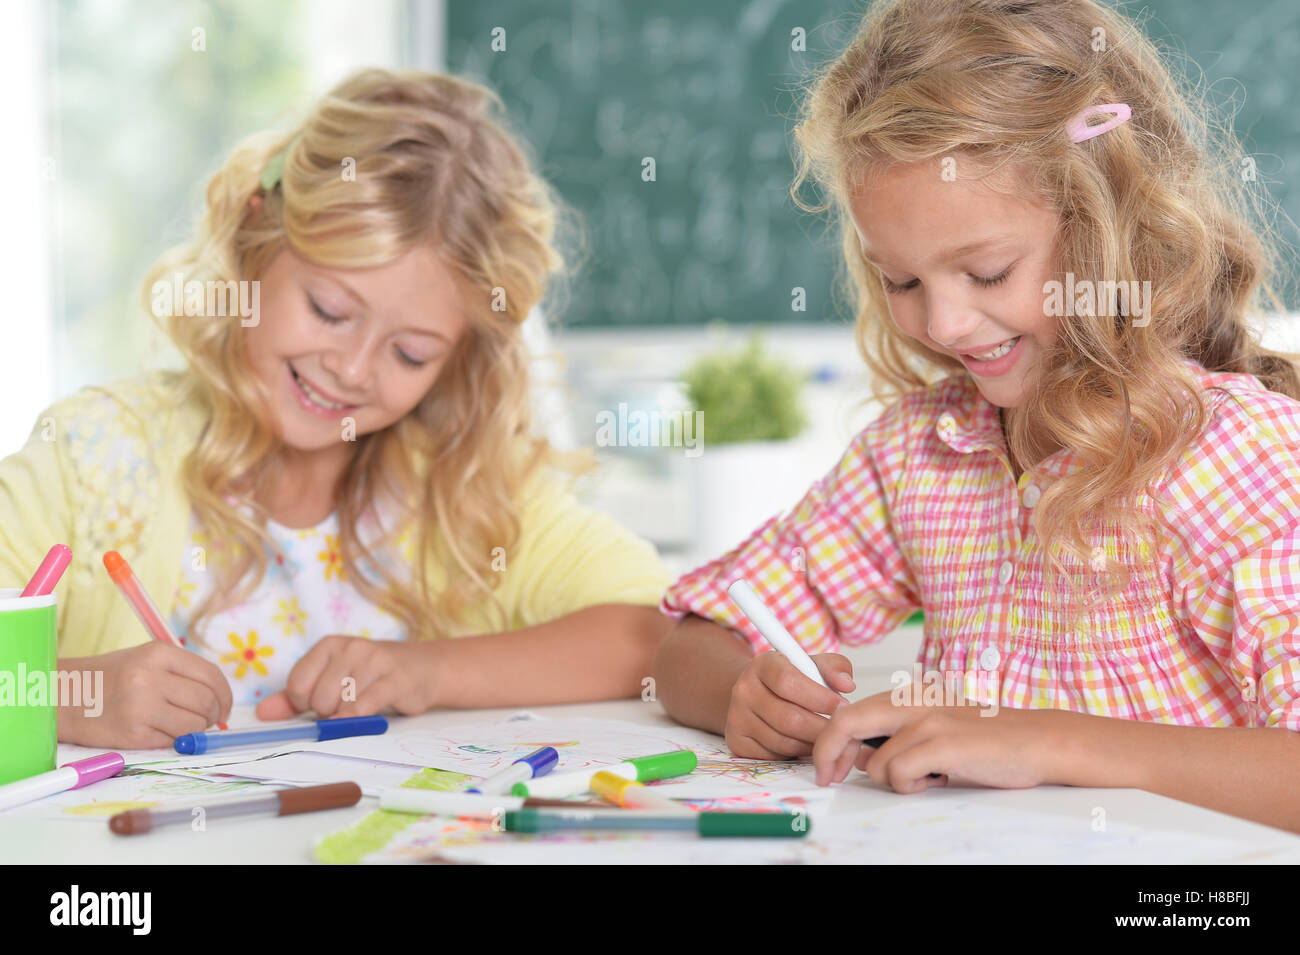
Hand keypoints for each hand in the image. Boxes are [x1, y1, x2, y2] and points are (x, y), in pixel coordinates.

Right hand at [57, 643, 232, 748]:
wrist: (64, 696)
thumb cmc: (111, 678)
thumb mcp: (146, 660)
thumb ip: (183, 673)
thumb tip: (220, 700)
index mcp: (158, 653)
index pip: (211, 676)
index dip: (225, 695)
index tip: (225, 707)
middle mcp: (150, 678)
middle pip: (206, 701)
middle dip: (214, 715)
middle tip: (210, 720)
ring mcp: (141, 707)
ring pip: (194, 724)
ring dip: (198, 730)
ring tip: (185, 726)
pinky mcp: (133, 733)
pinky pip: (173, 741)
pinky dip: (176, 740)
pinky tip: (162, 732)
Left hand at [255, 635, 439, 720]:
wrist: (425, 668)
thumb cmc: (374, 676)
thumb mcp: (333, 679)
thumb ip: (296, 697)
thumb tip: (263, 713)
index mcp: (330, 645)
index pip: (297, 684)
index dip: (303, 704)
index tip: (318, 704)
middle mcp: (351, 648)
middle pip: (318, 698)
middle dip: (326, 712)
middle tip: (344, 706)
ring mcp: (375, 662)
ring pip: (340, 704)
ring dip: (345, 717)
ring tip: (359, 707)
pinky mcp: (395, 680)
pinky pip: (364, 706)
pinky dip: (355, 719)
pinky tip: (357, 721)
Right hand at [724, 651, 855, 758]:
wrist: (754, 693)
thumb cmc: (789, 680)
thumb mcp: (811, 665)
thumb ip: (834, 668)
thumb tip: (847, 685)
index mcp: (763, 665)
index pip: (788, 681)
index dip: (819, 697)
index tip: (841, 705)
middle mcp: (744, 690)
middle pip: (789, 718)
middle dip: (821, 728)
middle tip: (840, 730)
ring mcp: (737, 717)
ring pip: (784, 741)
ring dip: (811, 744)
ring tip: (825, 736)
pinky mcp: (736, 741)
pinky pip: (774, 755)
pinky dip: (795, 754)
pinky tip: (805, 743)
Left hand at [813, 689, 1069, 791]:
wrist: (1036, 741)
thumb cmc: (984, 740)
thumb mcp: (931, 732)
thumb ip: (894, 739)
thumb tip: (854, 756)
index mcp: (905, 699)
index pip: (846, 713)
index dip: (826, 741)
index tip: (825, 768)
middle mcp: (911, 703)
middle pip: (844, 723)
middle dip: (827, 754)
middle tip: (828, 779)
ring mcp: (927, 722)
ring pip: (875, 762)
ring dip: (893, 780)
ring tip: (926, 776)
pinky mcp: (943, 744)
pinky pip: (900, 773)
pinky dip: (911, 786)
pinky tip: (936, 780)